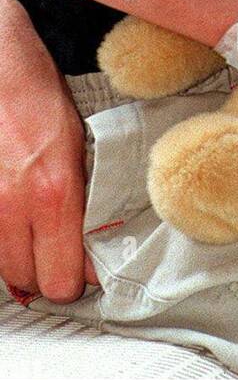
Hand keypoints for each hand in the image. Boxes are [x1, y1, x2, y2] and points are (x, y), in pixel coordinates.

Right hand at [0, 0, 98, 302]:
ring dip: (20, 261)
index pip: (64, 278)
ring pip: (3, 268)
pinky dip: (1, 241)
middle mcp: (14, 206)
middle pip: (30, 281)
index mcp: (55, 193)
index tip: (86, 267)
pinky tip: (12, 221)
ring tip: (34, 234)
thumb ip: (81, 199)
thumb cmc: (38, 97)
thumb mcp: (76, 146)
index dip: (78, 278)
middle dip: (48, 273)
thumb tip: (87, 244)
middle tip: (60, 252)